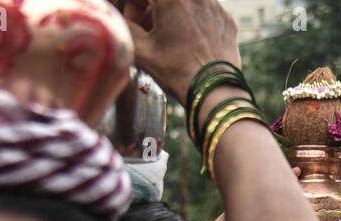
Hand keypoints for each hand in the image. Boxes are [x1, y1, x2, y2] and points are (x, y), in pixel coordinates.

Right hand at [125, 0, 241, 102]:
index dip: (122, 3)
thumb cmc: (178, 71)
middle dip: (144, 7)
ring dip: (165, 12)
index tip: (117, 12)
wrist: (215, 92)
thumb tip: (115, 18)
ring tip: (161, 37)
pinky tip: (184, 42)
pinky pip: (199, 12)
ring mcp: (213, 4)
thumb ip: (124, 26)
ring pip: (180, 2)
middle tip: (138, 27)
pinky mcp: (225, 18)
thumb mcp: (141, 50)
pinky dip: (187, 21)